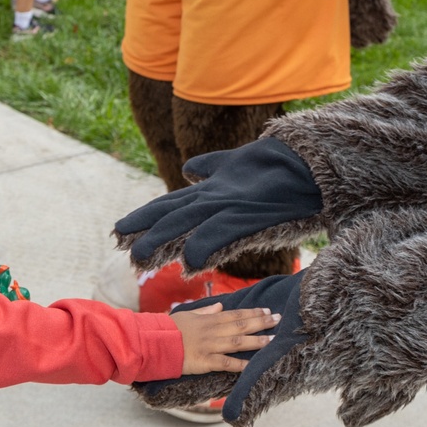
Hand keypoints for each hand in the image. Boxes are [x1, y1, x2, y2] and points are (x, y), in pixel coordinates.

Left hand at [115, 137, 322, 271]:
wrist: (310, 164)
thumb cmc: (278, 166)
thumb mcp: (236, 165)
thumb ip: (212, 165)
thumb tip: (190, 169)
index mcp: (210, 190)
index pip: (169, 205)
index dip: (143, 218)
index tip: (119, 231)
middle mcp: (214, 197)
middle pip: (169, 214)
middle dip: (142, 229)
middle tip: (116, 243)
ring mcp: (229, 205)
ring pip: (186, 223)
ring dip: (161, 240)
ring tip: (137, 258)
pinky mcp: (248, 215)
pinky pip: (221, 233)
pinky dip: (205, 247)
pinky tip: (189, 262)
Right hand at [150, 273, 307, 423]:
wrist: (154, 343)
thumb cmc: (169, 329)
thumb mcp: (188, 315)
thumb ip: (206, 311)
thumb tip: (220, 306)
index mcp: (208, 320)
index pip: (235, 314)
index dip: (252, 312)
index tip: (267, 310)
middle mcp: (212, 331)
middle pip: (241, 325)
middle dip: (260, 322)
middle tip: (277, 319)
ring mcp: (209, 346)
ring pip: (237, 342)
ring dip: (256, 341)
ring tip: (272, 339)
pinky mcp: (204, 361)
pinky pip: (225, 363)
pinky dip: (239, 365)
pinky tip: (251, 365)